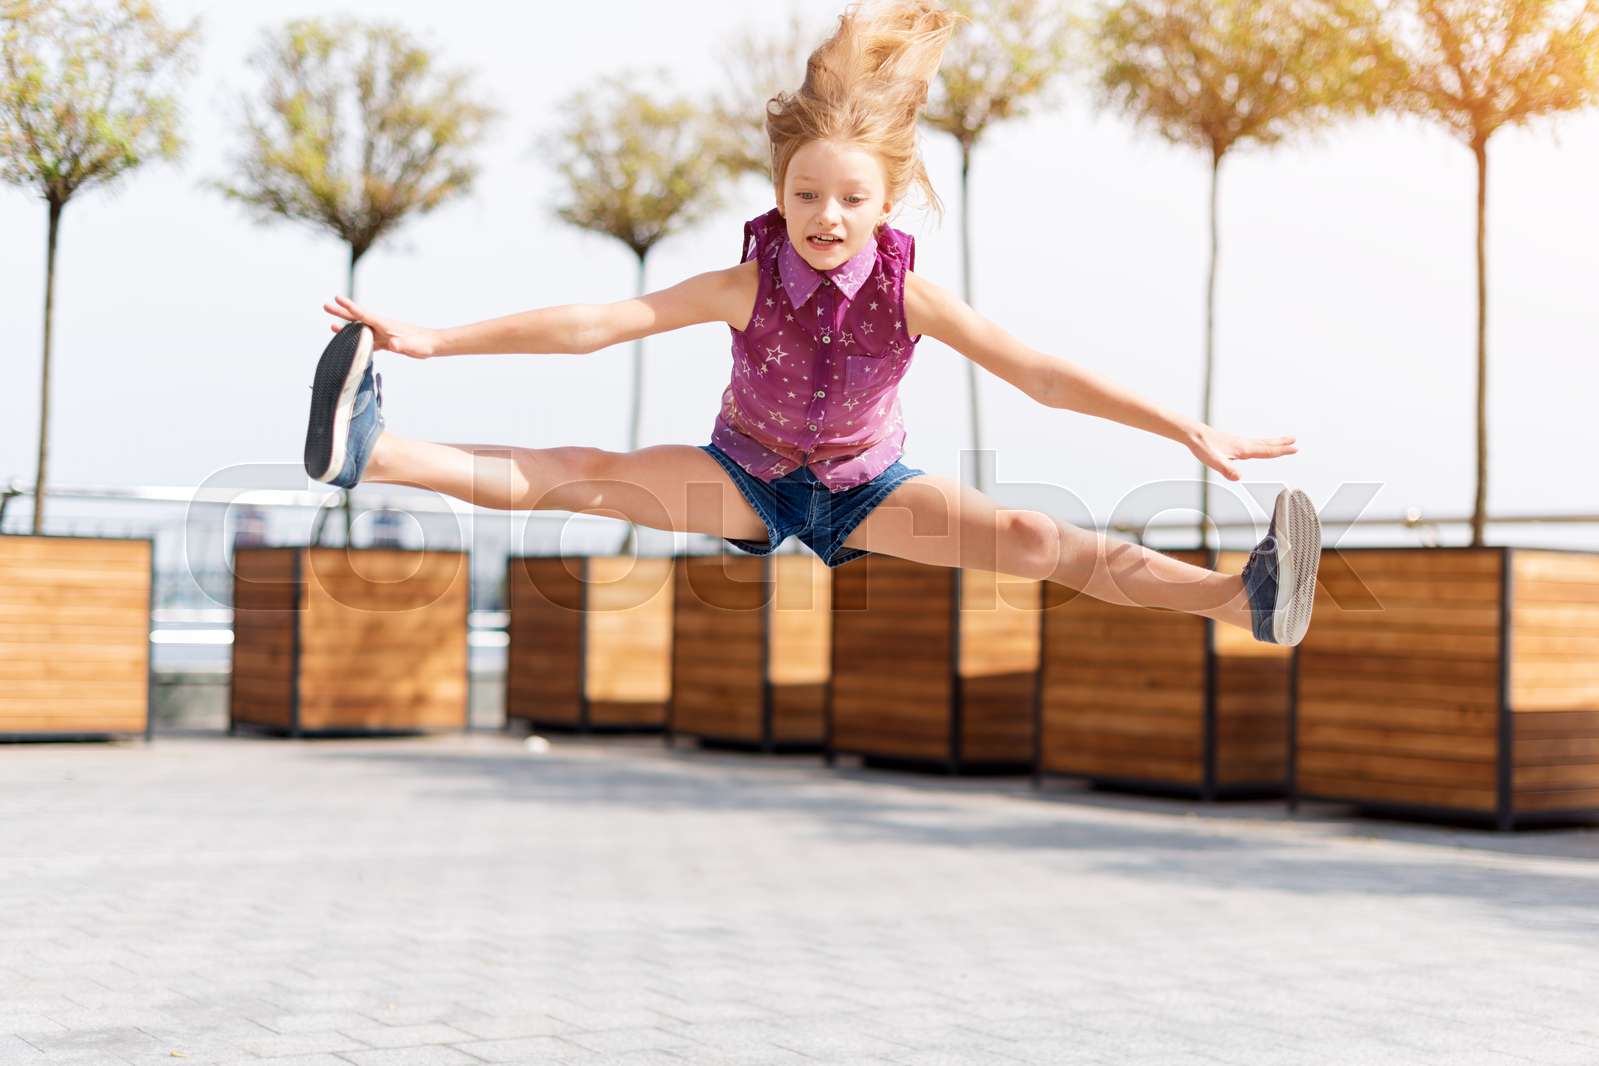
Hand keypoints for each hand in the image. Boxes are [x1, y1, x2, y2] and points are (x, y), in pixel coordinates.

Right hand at [323, 295, 440, 358]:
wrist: (432, 343)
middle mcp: (381, 327)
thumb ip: (401, 345)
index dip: (350, 307)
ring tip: (331, 325)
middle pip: (357, 318)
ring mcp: (383, 333)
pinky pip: (368, 341)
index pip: (364, 314)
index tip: (337, 298)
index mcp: (385, 324)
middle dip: (341, 312)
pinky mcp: (386, 342)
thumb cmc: (423, 343)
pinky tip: (349, 344)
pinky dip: (357, 341)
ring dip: (346, 328)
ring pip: (360, 330)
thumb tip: (392, 345)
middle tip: (325, 305)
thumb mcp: (412, 345)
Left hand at [1186, 424, 1297, 480]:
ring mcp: (1239, 442)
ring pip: (1261, 442)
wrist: (1193, 434)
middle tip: (1295, 442)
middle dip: (1282, 444)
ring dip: (1274, 441)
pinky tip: (1259, 445)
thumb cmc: (1203, 447)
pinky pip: (1253, 443)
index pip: (1266, 451)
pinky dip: (1262, 443)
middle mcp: (1243, 444)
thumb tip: (1239, 478)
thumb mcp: (1214, 461)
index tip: (1295, 448)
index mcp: (1243, 449)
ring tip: (1284, 440)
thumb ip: (1226, 469)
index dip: (1281, 451)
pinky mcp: (1233, 442)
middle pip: (1267, 444)